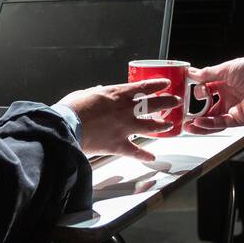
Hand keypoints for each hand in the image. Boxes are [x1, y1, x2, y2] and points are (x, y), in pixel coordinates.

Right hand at [57, 78, 180, 160]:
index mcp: (117, 95)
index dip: (157, 86)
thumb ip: (95, 92)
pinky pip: (136, 152)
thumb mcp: (85, 93)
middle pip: (153, 105)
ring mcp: (125, 128)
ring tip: (169, 126)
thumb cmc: (72, 109)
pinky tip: (152, 157)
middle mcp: (126, 110)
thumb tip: (99, 90)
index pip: (144, 87)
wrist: (66, 128)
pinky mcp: (119, 145)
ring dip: (162, 127)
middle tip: (176, 103)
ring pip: (151, 127)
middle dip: (167, 103)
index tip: (166, 85)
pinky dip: (145, 155)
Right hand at [182, 53, 243, 133]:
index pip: (205, 90)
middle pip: (207, 108)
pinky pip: (221, 123)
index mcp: (225, 82)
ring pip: (212, 119)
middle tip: (181, 113)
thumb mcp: (226, 69)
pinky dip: (209, 124)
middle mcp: (229, 96)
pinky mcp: (240, 118)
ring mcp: (234, 108)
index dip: (194, 91)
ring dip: (199, 123)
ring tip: (186, 124)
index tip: (182, 91)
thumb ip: (208, 74)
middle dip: (194, 112)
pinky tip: (199, 122)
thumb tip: (192, 73)